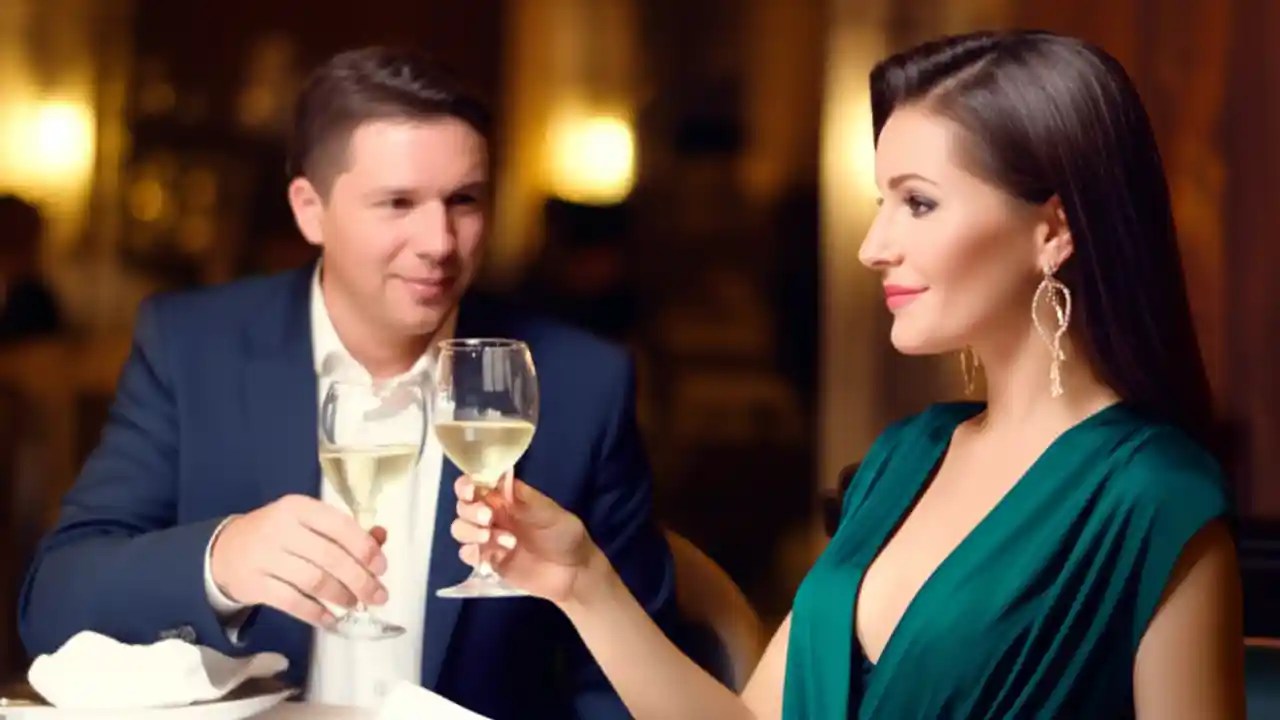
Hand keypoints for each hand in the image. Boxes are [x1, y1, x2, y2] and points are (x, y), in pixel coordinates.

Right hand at [210, 494, 388, 627]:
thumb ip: (344, 531)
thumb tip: (382, 537)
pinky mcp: (254, 584)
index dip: (364, 548)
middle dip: (360, 579)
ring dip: (341, 596)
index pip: (339, 525)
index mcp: (299, 508)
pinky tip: (331, 619)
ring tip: (355, 604)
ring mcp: (264, 557)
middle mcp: (281, 529)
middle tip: (378, 595)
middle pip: (330, 557)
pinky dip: (315, 613)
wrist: (224, 551)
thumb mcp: (307, 523)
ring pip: (313, 581)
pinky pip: (292, 602)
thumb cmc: (278, 535)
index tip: (382, 567)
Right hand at [451, 476, 596, 603]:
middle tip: (488, 518)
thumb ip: (526, 498)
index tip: (471, 490)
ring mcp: (489, 540)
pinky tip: (495, 556)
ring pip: (461, 530)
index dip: (467, 485)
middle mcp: (493, 517)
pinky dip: (474, 553)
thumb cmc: (565, 536)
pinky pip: (468, 555)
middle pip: (463, 507)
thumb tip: (501, 477)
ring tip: (504, 540)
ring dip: (472, 532)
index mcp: (506, 499)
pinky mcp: (489, 562)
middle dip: (470, 511)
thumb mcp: (551, 513)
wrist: (575, 573)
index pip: (477, 485)